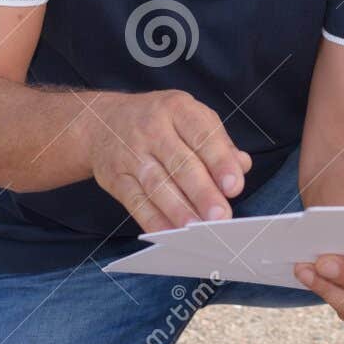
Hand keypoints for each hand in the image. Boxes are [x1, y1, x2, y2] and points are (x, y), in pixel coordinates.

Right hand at [86, 90, 250, 231]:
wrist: (101, 121)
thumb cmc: (157, 121)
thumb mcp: (188, 116)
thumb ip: (217, 141)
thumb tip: (242, 165)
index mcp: (177, 108)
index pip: (202, 135)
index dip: (220, 162)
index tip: (234, 186)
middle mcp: (152, 128)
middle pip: (180, 163)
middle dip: (202, 192)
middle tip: (221, 215)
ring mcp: (130, 153)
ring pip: (157, 185)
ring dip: (179, 210)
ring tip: (198, 228)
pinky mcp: (115, 178)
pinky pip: (135, 202)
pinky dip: (153, 220)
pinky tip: (171, 234)